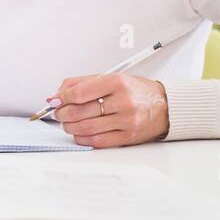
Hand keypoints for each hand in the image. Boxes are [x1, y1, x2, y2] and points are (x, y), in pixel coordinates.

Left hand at [48, 74, 169, 147]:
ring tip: (67, 123)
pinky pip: (97, 141)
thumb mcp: (112, 78)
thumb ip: (83, 83)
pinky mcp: (127, 137)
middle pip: (79, 111)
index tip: (55, 100)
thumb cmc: (136, 91)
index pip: (80, 92)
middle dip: (62, 114)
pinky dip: (82, 138)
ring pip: (86, 127)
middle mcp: (122, 102)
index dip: (62, 98)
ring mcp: (125, 121)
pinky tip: (79, 133)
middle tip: (59, 113)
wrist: (164, 106)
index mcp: (117, 83)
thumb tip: (57, 94)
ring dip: (70, 127)